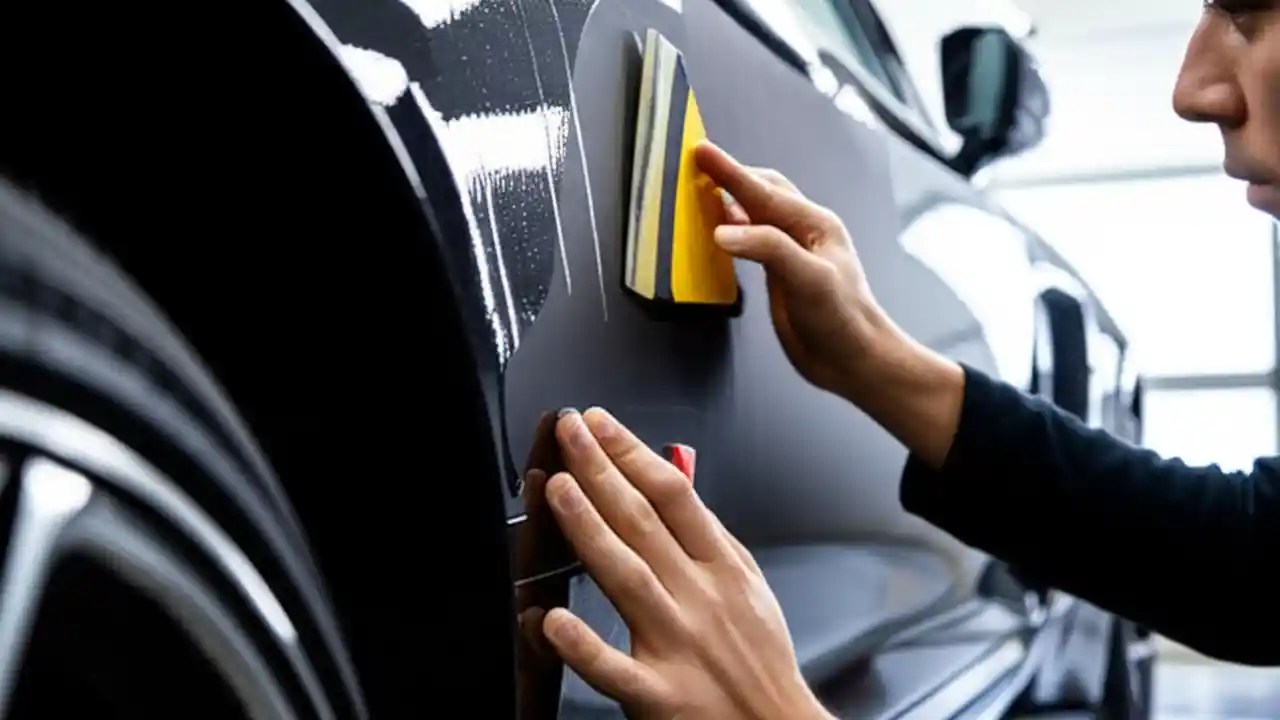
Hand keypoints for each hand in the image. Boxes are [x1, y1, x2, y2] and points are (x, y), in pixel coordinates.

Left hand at [540, 408, 832, 719]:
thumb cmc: (759, 662)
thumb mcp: (749, 584)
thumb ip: (709, 534)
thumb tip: (676, 481)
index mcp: (722, 568)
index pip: (675, 495)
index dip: (634, 453)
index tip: (600, 422)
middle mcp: (700, 598)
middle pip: (645, 522)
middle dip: (603, 470)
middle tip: (569, 430)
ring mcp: (678, 644)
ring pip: (627, 577)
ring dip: (590, 529)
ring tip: (557, 487)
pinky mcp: (659, 695)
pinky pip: (615, 668)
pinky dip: (583, 644)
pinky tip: (550, 619)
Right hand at [693, 141, 963, 467]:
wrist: (855, 361)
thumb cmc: (843, 320)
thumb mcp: (808, 279)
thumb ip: (767, 249)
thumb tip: (724, 230)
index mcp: (815, 224)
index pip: (762, 191)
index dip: (729, 171)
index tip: (701, 152)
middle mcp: (803, 233)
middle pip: (762, 191)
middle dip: (731, 176)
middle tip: (698, 165)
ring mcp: (792, 253)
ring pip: (756, 213)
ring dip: (730, 200)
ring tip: (703, 190)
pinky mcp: (781, 275)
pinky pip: (752, 240)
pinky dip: (732, 229)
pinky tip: (720, 232)